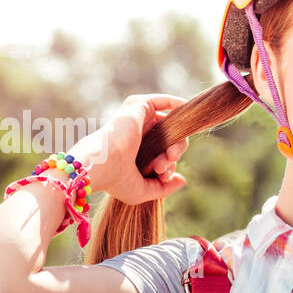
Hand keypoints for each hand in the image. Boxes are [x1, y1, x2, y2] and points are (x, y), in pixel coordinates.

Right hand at [63, 94, 189, 204]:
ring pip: (171, 126)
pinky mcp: (139, 107)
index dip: (169, 165)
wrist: (102, 165)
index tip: (161, 175)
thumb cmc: (116, 181)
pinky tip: (190, 118)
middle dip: (174, 155)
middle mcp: (138, 133)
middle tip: (163, 166)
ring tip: (168, 156)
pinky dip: (180, 107)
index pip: (164, 155)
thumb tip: (182, 180)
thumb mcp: (143, 191)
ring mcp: (138, 119)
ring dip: (177, 142)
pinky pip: (165, 102)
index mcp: (137, 151)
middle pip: (171, 140)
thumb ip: (165, 187)